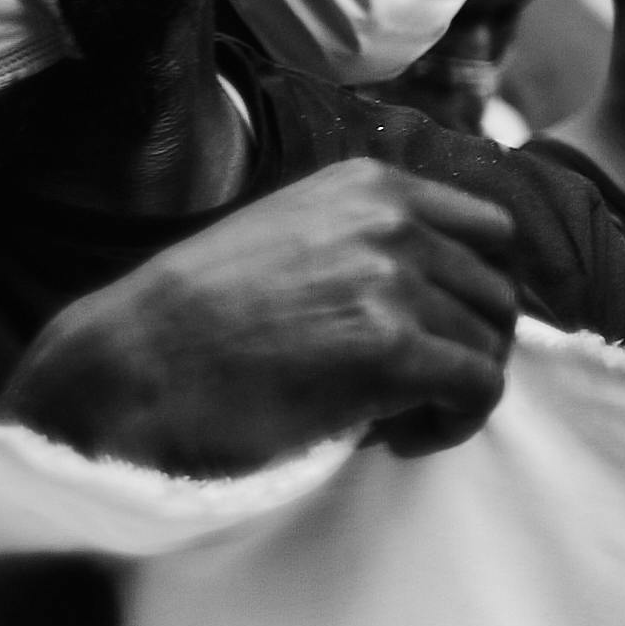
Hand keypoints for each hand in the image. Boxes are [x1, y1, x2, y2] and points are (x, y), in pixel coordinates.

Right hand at [0, 159, 524, 476]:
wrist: (128, 364)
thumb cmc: (200, 318)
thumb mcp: (295, 236)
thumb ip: (371, 244)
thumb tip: (452, 294)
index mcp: (372, 185)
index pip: (491, 232)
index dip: (476, 294)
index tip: (442, 335)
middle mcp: (392, 220)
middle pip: (497, 292)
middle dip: (468, 347)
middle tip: (415, 392)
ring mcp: (393, 279)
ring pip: (490, 343)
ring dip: (456, 390)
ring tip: (398, 418)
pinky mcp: (391, 348)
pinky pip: (478, 388)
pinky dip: (455, 423)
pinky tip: (401, 440)